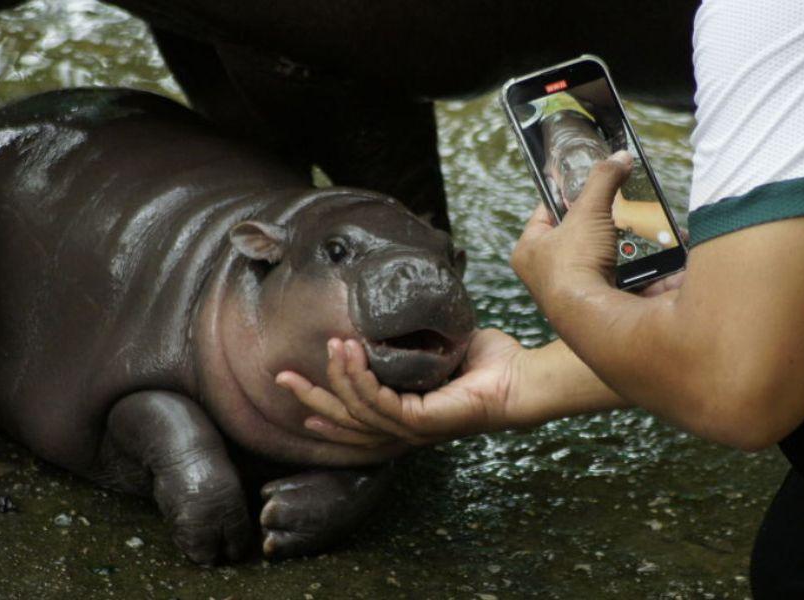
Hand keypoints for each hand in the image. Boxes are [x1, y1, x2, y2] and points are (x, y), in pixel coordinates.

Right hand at [275, 329, 524, 445]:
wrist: (521, 377)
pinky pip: (379, 402)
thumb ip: (413, 341)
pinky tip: (350, 353)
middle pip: (345, 422)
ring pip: (358, 409)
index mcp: (405, 416)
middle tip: (281, 377)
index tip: (295, 385)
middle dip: (311, 399)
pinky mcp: (423, 422)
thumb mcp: (439, 348)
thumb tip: (393, 316)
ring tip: (331, 345)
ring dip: (338, 376)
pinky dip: (360, 378)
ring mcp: (413, 429)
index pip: (353, 419)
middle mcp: (404, 429)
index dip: (322, 406)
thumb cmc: (488, 363)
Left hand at [511, 151, 632, 309]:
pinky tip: (657, 253)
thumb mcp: (588, 211)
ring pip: (603, 258)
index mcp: (528, 250)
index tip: (584, 184)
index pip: (545, 213)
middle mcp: (545, 275)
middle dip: (603, 222)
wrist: (592, 318)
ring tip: (643, 227)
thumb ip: (603, 180)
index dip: (565, 195)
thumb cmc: (573, 267)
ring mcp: (573, 292)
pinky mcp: (599, 306)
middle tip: (620, 208)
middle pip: (578, 237)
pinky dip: (641, 268)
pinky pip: (623, 279)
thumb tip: (619, 158)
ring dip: (625, 244)